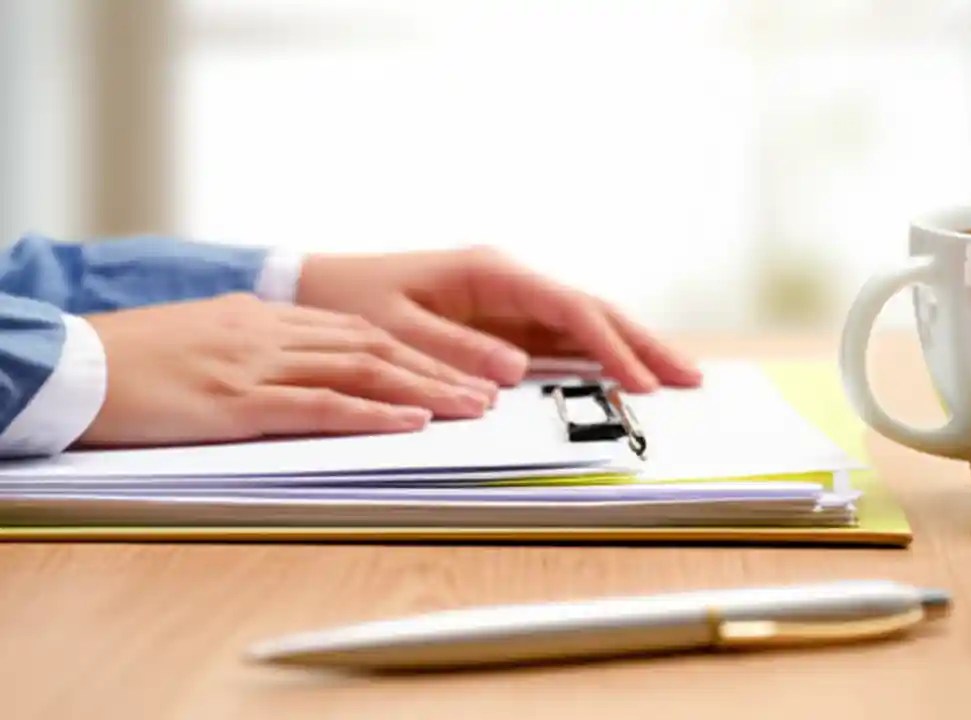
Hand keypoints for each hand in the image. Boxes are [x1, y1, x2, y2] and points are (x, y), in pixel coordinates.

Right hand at [78, 294, 497, 446]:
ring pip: (360, 372)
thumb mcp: (206, 339)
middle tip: (487, 390)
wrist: (70, 361)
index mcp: (265, 318)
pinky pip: (317, 405)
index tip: (457, 370)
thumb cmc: (132, 357)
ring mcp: (255, 366)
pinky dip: (370, 413)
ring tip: (469, 408)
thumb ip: (257, 347)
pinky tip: (408, 422)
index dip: (416, 352)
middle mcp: (270, 334)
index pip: (359, 332)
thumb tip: (301, 366)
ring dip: (422, 391)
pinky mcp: (236, 402)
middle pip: (375, 347)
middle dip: (438, 369)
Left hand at [295, 247, 702, 391]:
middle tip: (692, 378)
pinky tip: (627, 375)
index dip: (610, 345)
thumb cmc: (348, 301)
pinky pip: (560, 339)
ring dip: (631, 350)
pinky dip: (598, 357)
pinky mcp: (502, 323)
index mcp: (490, 273)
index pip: (569, 309)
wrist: (313, 288)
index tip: (642, 380)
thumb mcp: (392, 328)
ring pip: (585, 324)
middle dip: (643, 344)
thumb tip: (514, 374)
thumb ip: (453, 351)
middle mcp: (509, 282)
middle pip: (593, 311)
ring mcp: (509, 302)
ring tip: (677, 379)